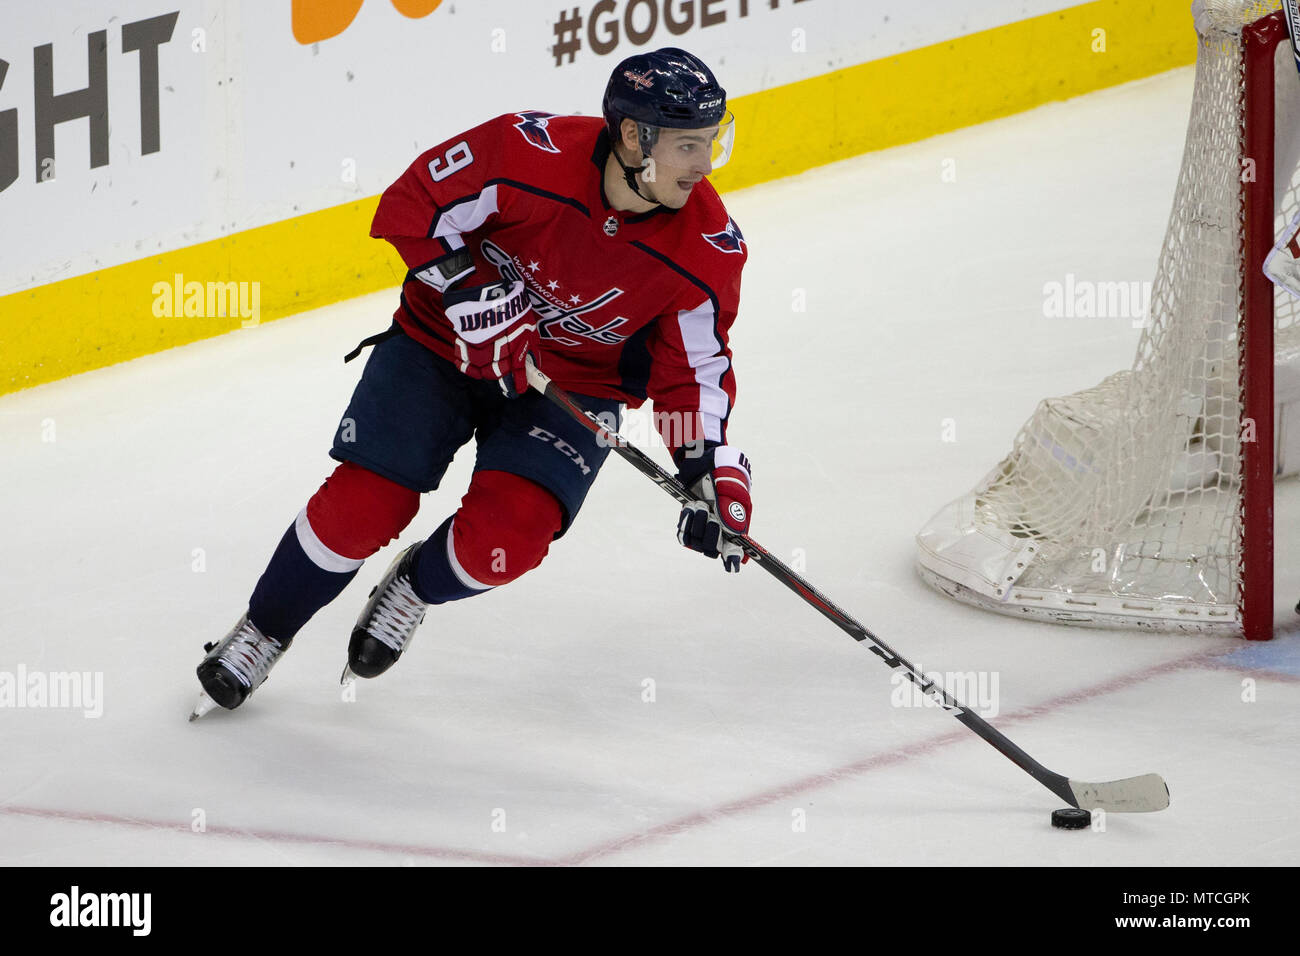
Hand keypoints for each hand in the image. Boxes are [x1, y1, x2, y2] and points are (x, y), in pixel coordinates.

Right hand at [443, 278, 537, 397]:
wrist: (486, 290)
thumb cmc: (511, 306)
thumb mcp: (528, 325)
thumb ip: (529, 346)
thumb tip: (531, 362)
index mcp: (515, 349)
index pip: (518, 377)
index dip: (519, 386)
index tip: (519, 390)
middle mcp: (496, 352)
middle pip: (497, 376)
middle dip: (502, 382)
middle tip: (506, 384)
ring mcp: (478, 348)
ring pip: (479, 372)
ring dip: (484, 373)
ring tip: (489, 372)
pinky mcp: (462, 342)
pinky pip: (461, 362)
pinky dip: (466, 366)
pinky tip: (472, 364)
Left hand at [676, 445, 751, 571]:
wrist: (702, 460)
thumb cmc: (722, 473)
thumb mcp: (730, 489)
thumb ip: (731, 511)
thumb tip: (735, 535)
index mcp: (737, 524)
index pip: (736, 548)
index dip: (734, 558)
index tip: (732, 565)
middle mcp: (721, 530)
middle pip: (714, 549)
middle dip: (711, 534)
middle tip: (709, 514)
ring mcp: (703, 527)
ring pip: (697, 543)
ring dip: (697, 524)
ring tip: (698, 504)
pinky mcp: (689, 523)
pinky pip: (684, 535)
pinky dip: (686, 522)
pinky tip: (689, 507)